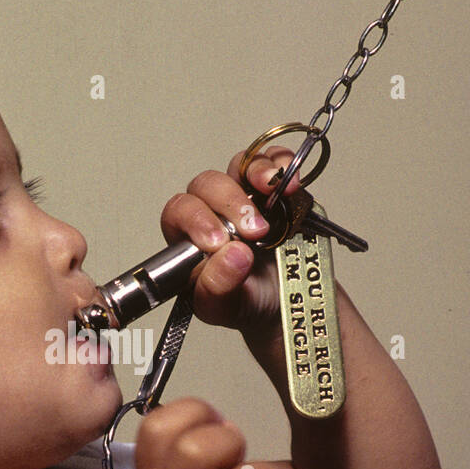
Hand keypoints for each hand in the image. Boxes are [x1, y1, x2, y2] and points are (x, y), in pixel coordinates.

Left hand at [159, 146, 303, 328]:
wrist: (287, 306)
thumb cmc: (246, 303)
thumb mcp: (224, 308)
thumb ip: (218, 288)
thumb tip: (233, 255)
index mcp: (189, 238)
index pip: (178, 211)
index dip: (196, 219)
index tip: (219, 242)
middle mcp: (214, 211)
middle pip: (207, 183)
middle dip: (230, 202)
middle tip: (255, 231)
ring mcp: (246, 196)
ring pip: (239, 164)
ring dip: (257, 173)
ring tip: (278, 193)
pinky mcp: (277, 189)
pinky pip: (274, 160)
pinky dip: (282, 164)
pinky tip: (291, 183)